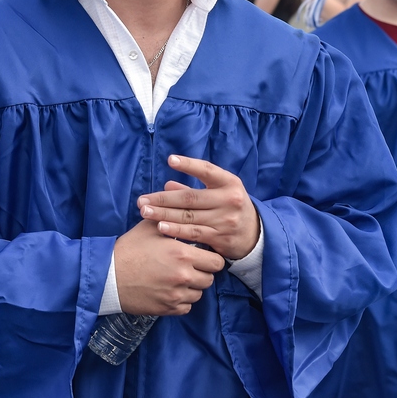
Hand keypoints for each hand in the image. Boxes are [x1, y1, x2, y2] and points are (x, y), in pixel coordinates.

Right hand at [112, 220, 224, 315]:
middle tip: (190, 268)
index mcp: (183, 254)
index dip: (211, 258)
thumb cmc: (128, 250)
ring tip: (179, 279)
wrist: (107, 276)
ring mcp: (175, 295)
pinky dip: (182, 301)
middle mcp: (183, 276)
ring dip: (192, 288)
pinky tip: (171, 291)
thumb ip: (170, 219)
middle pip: (210, 279)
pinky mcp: (166, 309)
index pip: (216, 262)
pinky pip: (186, 308)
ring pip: (198, 294)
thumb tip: (180, 208)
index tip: (202, 256)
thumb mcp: (149, 228)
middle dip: (203, 273)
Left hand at [139, 155, 261, 259]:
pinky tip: (160, 227)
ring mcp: (225, 220)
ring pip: (188, 216)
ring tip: (145, 212)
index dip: (189, 165)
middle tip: (142, 200)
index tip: (170, 160)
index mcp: (230, 183)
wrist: (254, 234)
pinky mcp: (220, 237)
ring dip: (164, 214)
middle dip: (163, 199)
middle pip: (190, 198)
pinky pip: (193, 233)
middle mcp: (228, 199)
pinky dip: (175, 230)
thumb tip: (167, 184)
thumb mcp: (220, 192)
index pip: (207, 170)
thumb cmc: (230, 207)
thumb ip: (195, 188)